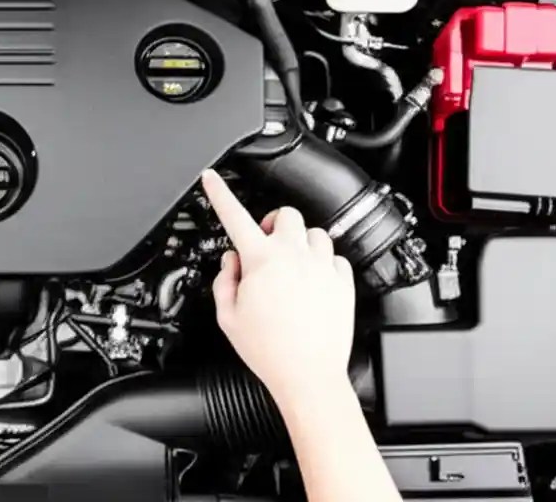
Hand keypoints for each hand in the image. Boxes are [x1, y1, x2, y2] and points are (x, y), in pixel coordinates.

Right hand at [200, 170, 354, 398]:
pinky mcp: (343, 282)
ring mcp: (322, 267)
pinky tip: (313, 282)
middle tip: (265, 247)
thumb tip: (232, 262)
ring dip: (299, 243)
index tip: (212, 178)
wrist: (309, 378)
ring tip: (291, 268)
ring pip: (313, 232)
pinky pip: (336, 257)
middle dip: (272, 225)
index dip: (219, 193)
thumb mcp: (228, 318)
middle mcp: (294, 257)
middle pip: (285, 215)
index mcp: (262, 262)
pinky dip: (323, 263)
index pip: (234, 216)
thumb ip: (224, 281)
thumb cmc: (270, 352)